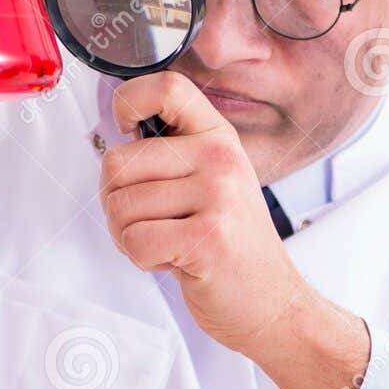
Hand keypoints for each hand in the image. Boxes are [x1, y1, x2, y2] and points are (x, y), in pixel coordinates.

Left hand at [101, 73, 301, 354]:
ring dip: (130, 236)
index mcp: (218, 138)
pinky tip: (176, 261)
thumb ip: (171, 157)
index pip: (166, 87)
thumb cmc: (232, 247)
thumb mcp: (213, 184)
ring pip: (120, 206)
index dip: (128, 101)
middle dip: (117, 202)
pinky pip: (135, 241)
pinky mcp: (208, 237)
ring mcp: (217, 196)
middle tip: (151, 223)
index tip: (124, 130)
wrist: (273, 302)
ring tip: (170, 243)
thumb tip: (115, 141)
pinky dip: (142, 259)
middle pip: (118, 162)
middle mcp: (220, 158)